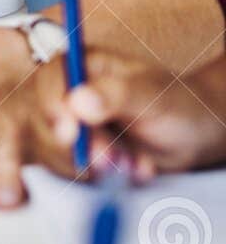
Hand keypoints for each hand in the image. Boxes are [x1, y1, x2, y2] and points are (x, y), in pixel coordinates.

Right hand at [50, 52, 225, 179]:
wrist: (197, 136)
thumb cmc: (178, 104)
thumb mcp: (151, 94)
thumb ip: (115, 95)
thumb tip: (76, 102)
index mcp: (84, 66)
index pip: (50, 81)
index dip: (53, 106)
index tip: (68, 132)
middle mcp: (70, 93)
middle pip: (47, 119)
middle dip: (77, 146)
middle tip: (109, 160)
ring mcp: (73, 125)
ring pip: (54, 149)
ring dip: (92, 164)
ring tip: (131, 163)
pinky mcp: (79, 152)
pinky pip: (71, 169)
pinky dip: (102, 177)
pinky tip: (133, 168)